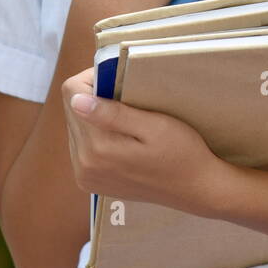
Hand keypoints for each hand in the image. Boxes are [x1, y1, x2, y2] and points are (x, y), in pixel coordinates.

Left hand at [61, 66, 221, 216]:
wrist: (195, 189)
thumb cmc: (182, 153)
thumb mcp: (154, 127)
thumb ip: (114, 114)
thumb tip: (76, 100)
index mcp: (96, 147)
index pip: (71, 93)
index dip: (92, 79)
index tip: (117, 81)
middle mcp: (83, 164)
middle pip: (71, 109)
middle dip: (93, 98)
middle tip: (126, 101)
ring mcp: (85, 176)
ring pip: (75, 127)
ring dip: (94, 118)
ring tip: (126, 121)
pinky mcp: (90, 182)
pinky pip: (80, 147)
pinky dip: (96, 136)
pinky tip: (120, 139)